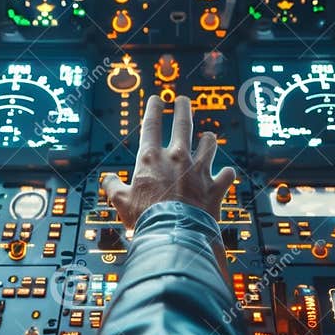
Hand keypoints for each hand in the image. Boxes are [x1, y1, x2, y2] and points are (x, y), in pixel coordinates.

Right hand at [102, 95, 235, 229]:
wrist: (173, 234)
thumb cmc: (145, 218)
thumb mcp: (120, 201)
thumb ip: (113, 186)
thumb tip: (108, 178)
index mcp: (151, 160)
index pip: (151, 126)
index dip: (153, 109)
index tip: (156, 99)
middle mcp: (177, 158)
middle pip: (183, 125)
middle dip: (184, 109)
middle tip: (184, 100)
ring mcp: (198, 171)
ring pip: (209, 144)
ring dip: (208, 140)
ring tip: (208, 137)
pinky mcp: (215, 187)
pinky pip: (226, 175)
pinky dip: (226, 175)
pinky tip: (225, 174)